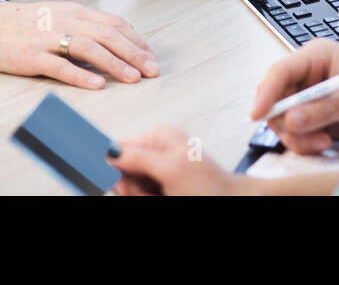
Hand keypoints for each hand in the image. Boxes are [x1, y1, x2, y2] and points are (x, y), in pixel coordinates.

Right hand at [0, 1, 158, 87]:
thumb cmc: (25, 24)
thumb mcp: (59, 17)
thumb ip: (85, 28)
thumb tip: (116, 45)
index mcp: (74, 12)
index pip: (114, 24)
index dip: (136, 40)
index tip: (151, 57)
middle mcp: (64, 21)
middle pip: (107, 35)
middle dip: (134, 53)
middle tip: (152, 70)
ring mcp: (46, 39)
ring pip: (88, 48)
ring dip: (114, 64)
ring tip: (133, 78)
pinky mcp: (29, 57)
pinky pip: (58, 66)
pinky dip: (80, 75)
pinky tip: (97, 85)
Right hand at [107, 125, 238, 195]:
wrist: (228, 201)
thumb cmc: (210, 186)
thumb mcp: (171, 169)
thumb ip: (140, 158)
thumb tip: (111, 152)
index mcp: (159, 136)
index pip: (119, 146)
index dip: (116, 167)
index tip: (125, 184)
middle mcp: (157, 150)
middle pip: (123, 171)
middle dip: (133, 187)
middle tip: (151, 193)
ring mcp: (158, 168)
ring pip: (131, 186)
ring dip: (141, 195)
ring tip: (161, 195)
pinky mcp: (161, 184)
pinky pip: (141, 192)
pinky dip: (147, 197)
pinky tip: (161, 197)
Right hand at [249, 39, 338, 153]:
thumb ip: (322, 109)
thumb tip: (291, 119)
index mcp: (317, 56)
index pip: (281, 71)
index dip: (266, 93)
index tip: (258, 114)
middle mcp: (309, 75)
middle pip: (275, 99)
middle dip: (287, 122)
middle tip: (306, 135)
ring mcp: (309, 97)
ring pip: (282, 120)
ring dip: (299, 136)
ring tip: (324, 141)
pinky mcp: (313, 117)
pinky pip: (294, 132)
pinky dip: (305, 142)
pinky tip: (324, 142)